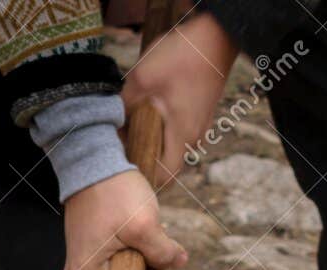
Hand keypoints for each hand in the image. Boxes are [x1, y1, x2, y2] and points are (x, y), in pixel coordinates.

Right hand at [63, 168, 186, 269]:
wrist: (92, 160)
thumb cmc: (114, 191)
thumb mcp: (145, 225)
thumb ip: (164, 252)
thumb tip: (179, 263)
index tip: (154, 257)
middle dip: (147, 265)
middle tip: (149, 235)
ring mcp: (84, 261)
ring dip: (142, 253)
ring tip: (138, 226)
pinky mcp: (89, 248)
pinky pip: (119, 258)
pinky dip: (132, 244)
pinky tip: (131, 224)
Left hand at [123, 13, 238, 184]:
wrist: (215, 34)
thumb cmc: (182, 57)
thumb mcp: (142, 78)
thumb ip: (124, 105)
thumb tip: (111, 123)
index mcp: (182, 135)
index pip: (165, 177)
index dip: (144, 179)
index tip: (126, 169)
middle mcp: (195, 136)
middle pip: (167, 162)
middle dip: (144, 157)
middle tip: (123, 145)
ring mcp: (200, 123)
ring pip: (172, 144)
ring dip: (153, 139)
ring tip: (132, 125)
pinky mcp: (200, 111)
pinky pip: (179, 129)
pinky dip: (163, 126)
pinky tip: (149, 109)